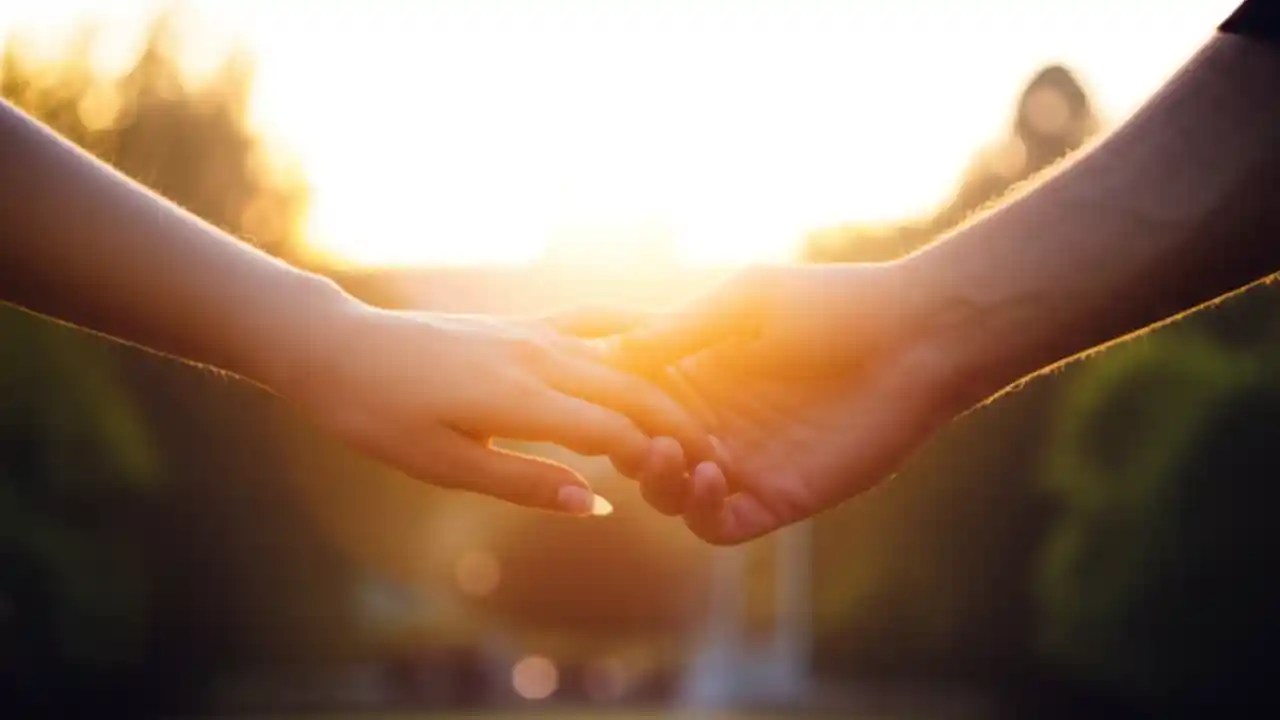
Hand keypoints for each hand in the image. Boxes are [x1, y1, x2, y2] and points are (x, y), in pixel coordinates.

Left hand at [277, 299, 711, 514]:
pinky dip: (630, 330)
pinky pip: (591, 321)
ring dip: (662, 382)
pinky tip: (655, 337)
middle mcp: (536, 357)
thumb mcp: (444, 465)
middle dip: (675, 420)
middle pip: (630, 387)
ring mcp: (531, 332)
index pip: (611, 429)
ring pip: (619, 354)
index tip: (691, 478)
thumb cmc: (381, 416)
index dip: (655, 455)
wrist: (339, 348)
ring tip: (696, 409)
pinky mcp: (521, 323)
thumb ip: (525, 483)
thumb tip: (597, 503)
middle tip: (714, 450)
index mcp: (519, 398)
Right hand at [621, 263, 969, 542]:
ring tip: (667, 453)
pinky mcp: (781, 498)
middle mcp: (716, 423)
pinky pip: (720, 525)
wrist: (917, 338)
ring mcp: (747, 464)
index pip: (631, 404)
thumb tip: (610, 351)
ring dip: (657, 485)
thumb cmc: (835, 305)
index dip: (610, 406)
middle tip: (630, 436)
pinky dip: (701, 512)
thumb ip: (681, 331)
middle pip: (641, 456)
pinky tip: (712, 475)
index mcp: (700, 375)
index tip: (598, 395)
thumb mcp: (745, 304)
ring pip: (672, 497)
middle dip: (625, 451)